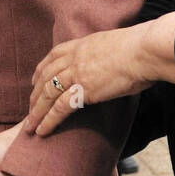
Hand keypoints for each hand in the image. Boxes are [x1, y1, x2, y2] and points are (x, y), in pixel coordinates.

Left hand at [26, 26, 152, 136]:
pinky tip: (42, 130)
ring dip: (36, 111)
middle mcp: (75, 57)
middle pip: (46, 76)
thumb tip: (111, 63)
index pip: (53, 55)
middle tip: (29, 108)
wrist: (144, 50)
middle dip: (35, 94)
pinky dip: (48, 120)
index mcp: (82, 44)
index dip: (41, 69)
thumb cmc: (140, 48)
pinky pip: (60, 107)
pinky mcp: (84, 90)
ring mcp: (77, 73)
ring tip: (29, 126)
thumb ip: (105, 54)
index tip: (34, 80)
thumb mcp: (115, 45)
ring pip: (48, 93)